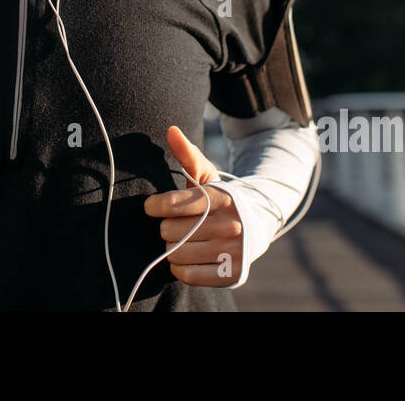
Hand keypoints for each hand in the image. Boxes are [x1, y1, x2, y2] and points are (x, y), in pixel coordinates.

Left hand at [142, 125, 242, 286]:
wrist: (254, 227)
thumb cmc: (219, 200)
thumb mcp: (207, 176)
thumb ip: (187, 154)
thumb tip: (171, 130)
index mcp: (221, 198)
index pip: (175, 204)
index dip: (156, 206)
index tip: (151, 207)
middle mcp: (230, 225)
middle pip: (170, 232)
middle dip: (167, 228)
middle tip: (178, 226)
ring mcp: (231, 251)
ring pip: (175, 254)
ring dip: (173, 249)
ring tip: (184, 241)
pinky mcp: (230, 274)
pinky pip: (186, 275)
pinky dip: (180, 269)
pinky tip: (189, 258)